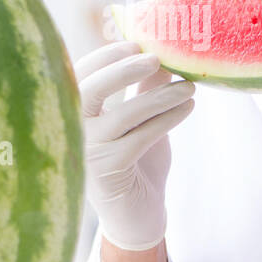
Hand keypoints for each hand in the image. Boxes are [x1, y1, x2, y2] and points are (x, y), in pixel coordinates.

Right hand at [75, 41, 195, 250]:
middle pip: (89, 89)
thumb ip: (144, 88)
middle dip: (123, 70)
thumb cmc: (135, 163)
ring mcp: (87, 152)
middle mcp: (72, 130)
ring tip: (189, 86)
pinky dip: (167, 119)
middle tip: (156, 58)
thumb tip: (161, 51)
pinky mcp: (108, 172)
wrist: (136, 217)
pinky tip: (187, 107)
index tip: (136, 44)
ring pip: (124, 114)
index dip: (106, 56)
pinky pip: (141, 137)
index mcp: (72, 112)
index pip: (78, 73)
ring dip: (160, 96)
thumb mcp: (139, 120)